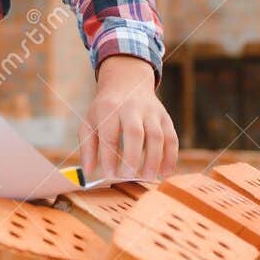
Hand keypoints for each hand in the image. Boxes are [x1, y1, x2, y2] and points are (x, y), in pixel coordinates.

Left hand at [79, 56, 175, 181]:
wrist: (127, 82)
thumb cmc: (106, 109)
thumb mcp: (90, 122)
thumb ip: (88, 147)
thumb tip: (89, 172)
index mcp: (109, 109)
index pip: (109, 134)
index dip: (109, 156)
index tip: (109, 174)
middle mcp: (131, 108)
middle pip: (135, 133)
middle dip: (133, 158)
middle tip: (128, 177)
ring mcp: (150, 112)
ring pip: (157, 136)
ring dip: (154, 159)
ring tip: (148, 177)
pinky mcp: (165, 117)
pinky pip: (171, 138)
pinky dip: (171, 156)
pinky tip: (165, 172)